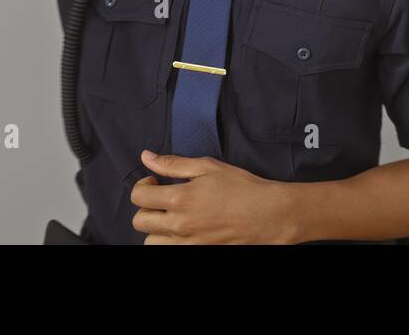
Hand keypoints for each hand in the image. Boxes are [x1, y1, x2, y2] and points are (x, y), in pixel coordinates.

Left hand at [130, 150, 296, 243]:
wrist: (269, 214)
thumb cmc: (243, 188)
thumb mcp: (208, 167)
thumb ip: (174, 163)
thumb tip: (146, 157)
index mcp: (181, 199)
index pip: (139, 196)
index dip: (143, 185)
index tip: (156, 182)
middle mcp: (180, 225)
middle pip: (140, 221)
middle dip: (147, 207)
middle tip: (163, 199)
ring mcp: (189, 244)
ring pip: (151, 243)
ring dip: (156, 230)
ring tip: (172, 218)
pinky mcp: (199, 253)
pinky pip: (170, 252)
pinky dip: (171, 242)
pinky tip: (185, 231)